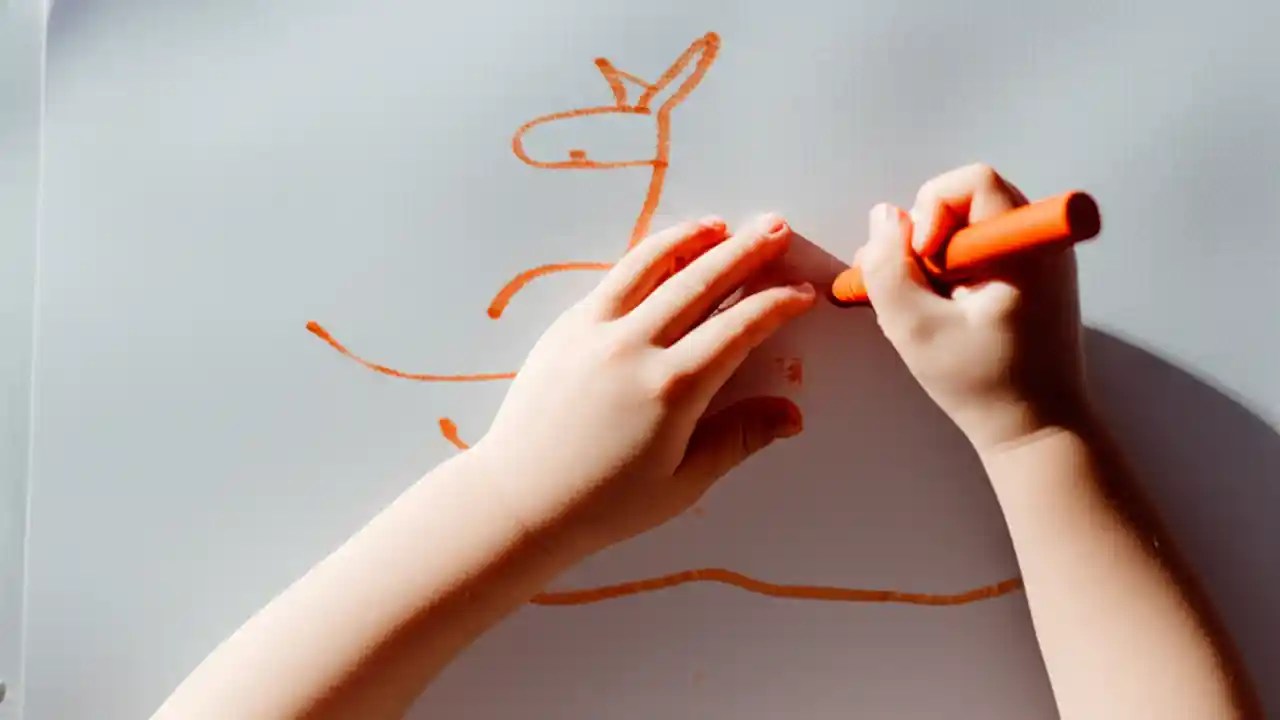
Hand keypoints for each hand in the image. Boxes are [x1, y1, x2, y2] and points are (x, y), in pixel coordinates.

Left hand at [474, 215, 815, 553]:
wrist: (519, 499)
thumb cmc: (603, 504)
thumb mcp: (682, 482)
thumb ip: (739, 439)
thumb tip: (791, 415)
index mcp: (672, 388)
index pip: (739, 329)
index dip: (776, 305)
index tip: (802, 292)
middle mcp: (634, 347)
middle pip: (701, 282)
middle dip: (746, 252)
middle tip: (777, 227)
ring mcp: (595, 331)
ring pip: (652, 266)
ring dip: (692, 239)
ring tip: (723, 224)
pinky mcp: (566, 328)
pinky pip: (614, 279)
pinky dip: (646, 257)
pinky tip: (664, 250)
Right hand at [859, 164, 1088, 452]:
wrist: (1036, 429)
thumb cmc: (983, 384)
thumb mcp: (915, 328)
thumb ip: (888, 267)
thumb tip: (884, 218)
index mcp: (1026, 246)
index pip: (973, 183)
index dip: (932, 211)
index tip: (925, 263)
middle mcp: (1039, 242)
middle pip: (966, 201)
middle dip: (925, 237)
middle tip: (914, 287)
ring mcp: (1037, 259)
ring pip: (966, 227)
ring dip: (931, 259)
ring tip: (922, 308)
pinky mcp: (1027, 278)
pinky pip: (977, 251)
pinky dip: (947, 275)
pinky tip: (939, 314)